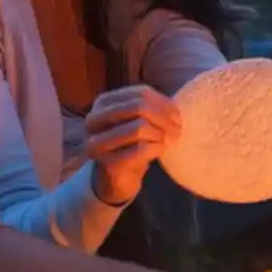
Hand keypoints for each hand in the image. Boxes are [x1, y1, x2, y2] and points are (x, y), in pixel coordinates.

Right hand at [86, 85, 181, 204]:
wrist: (115, 179)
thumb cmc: (130, 144)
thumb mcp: (138, 120)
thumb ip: (152, 107)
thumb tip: (174, 106)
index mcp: (103, 103)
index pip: (141, 93)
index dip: (164, 103)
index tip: (177, 116)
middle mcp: (94, 120)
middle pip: (139, 107)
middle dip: (164, 118)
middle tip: (177, 130)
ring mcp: (97, 142)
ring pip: (139, 128)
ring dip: (161, 134)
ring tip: (167, 141)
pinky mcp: (107, 163)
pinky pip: (141, 150)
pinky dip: (156, 149)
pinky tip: (159, 151)